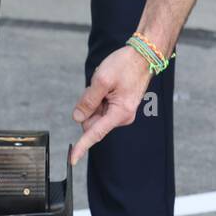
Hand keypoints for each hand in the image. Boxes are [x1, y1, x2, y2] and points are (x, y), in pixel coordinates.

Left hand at [69, 46, 152, 164]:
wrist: (143, 56)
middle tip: (97, 88)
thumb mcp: (101, 81)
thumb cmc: (125, 65)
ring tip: (105, 85)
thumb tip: (77, 118)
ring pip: (95, 114)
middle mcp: (122, 117)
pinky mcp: (120, 107)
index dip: (82, 146)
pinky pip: (101, 107)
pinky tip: (106, 86)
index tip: (72, 159)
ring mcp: (122, 112)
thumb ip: (88, 101)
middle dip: (88, 107)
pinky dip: (98, 98)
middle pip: (91, 121)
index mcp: (119, 113)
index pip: (95, 133)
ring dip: (93, 100)